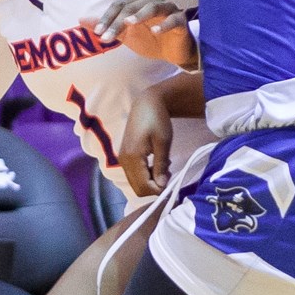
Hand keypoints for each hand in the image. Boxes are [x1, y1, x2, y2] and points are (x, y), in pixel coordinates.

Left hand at [86, 0, 196, 68]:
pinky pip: (173, 19)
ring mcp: (168, 10)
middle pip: (133, 6)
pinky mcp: (181, 21)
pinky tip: (155, 31)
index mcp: (138, 3)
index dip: (107, 17)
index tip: (97, 32)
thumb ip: (107, 26)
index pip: (120, 4)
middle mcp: (152, 2)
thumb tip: (81, 19)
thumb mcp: (125, 35)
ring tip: (129, 23)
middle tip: (106, 37)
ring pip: (153, 6)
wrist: (172, 54)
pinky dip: (164, 24)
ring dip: (140, 14)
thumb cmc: (149, 40)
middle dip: (118, 21)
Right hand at [118, 83, 175, 197]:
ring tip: (164, 167)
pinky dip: (146, 175)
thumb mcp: (163, 142)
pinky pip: (134, 175)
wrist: (146, 104)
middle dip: (154, 187)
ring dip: (151, 181)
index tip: (172, 181)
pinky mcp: (124, 157)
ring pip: (136, 183)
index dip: (158, 190)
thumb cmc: (157, 119)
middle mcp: (123, 161)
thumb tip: (162, 186)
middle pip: (137, 188)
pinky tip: (156, 164)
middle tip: (168, 173)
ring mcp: (122, 159)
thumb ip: (161, 165)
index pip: (143, 186)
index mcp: (132, 157)